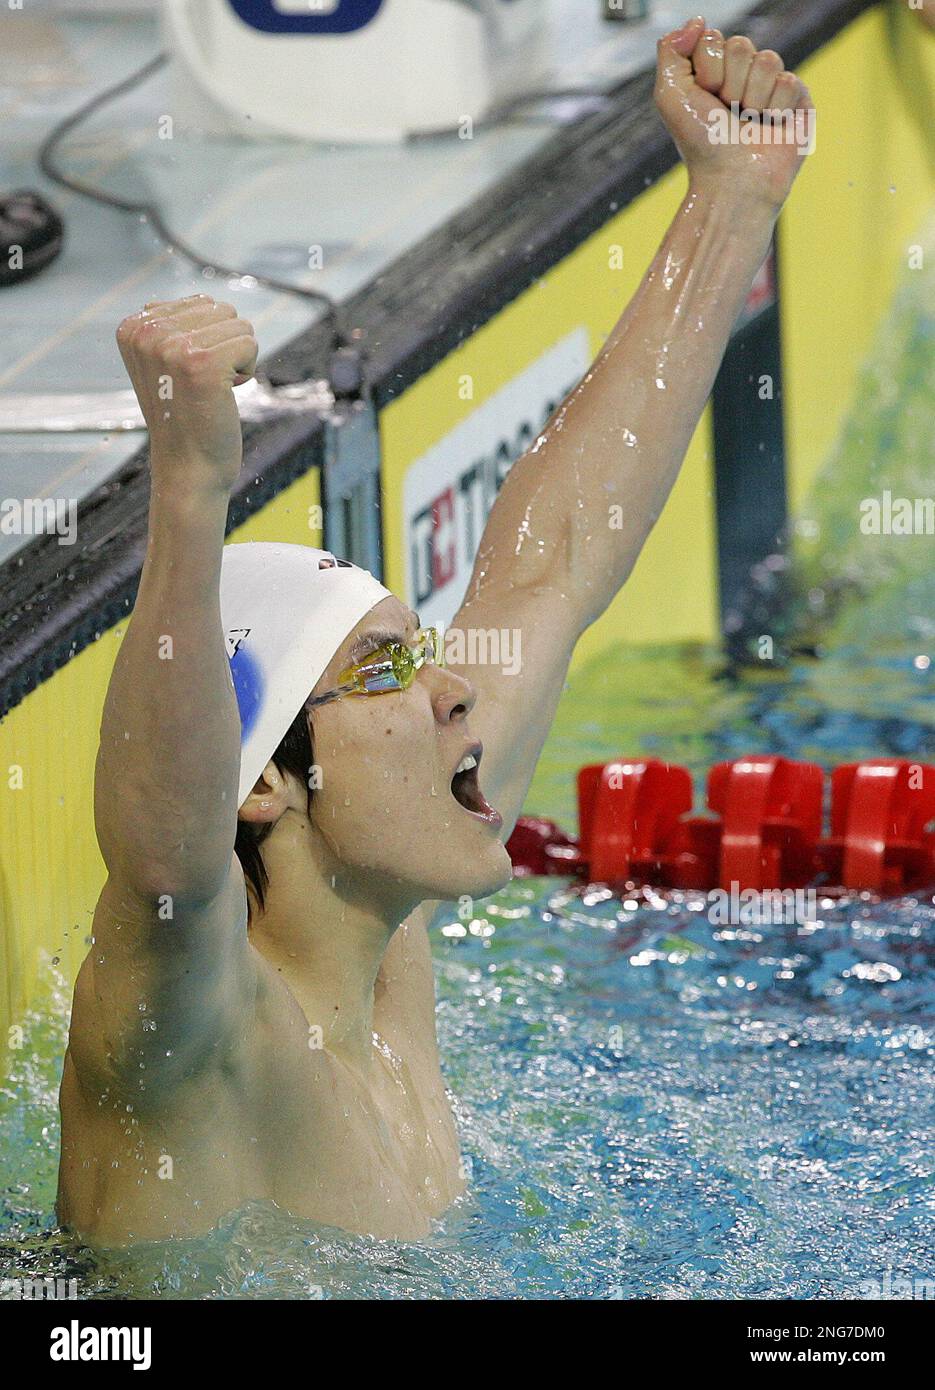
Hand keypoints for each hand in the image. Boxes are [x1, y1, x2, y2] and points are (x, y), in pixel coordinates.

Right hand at [116, 294, 256, 490]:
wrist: (189, 469)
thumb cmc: (186, 418)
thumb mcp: (164, 366)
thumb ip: (171, 328)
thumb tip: (191, 301)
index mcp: (133, 327)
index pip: (201, 302)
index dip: (208, 340)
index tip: (188, 375)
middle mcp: (147, 331)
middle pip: (222, 309)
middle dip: (226, 347)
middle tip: (204, 385)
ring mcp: (172, 346)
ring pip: (239, 325)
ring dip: (237, 360)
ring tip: (212, 390)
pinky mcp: (201, 363)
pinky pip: (249, 343)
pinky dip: (247, 371)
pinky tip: (225, 395)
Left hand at [654, 16, 814, 211]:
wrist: (731, 181)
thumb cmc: (701, 144)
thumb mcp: (669, 95)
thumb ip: (671, 50)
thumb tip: (698, 21)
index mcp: (714, 71)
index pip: (713, 38)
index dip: (707, 68)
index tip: (704, 97)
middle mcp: (743, 76)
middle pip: (741, 44)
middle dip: (729, 82)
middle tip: (726, 113)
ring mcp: (771, 86)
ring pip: (768, 59)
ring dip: (751, 97)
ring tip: (748, 123)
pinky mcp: (798, 101)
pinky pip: (790, 80)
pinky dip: (775, 108)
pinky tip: (769, 128)